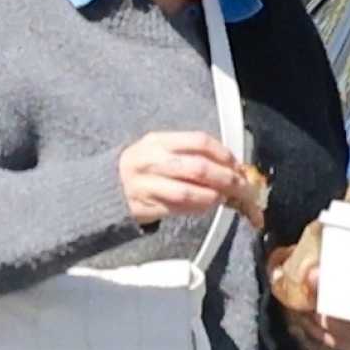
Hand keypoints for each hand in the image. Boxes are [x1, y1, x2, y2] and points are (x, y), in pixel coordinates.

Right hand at [119, 131, 264, 230]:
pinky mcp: (145, 206)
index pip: (198, 142)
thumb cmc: (143, 167)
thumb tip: (230, 166)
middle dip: (226, 179)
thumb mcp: (160, 149)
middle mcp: (152, 161)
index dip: (223, 153)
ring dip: (212, 197)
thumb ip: (189, 153)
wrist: (108, 186)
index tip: (235, 164)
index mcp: (158, 141)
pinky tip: (206, 206)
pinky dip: (198, 208)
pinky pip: (178, 209)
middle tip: (241, 187)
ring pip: (188, 192)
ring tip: (222, 198)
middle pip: (198, 168)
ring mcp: (147, 185)